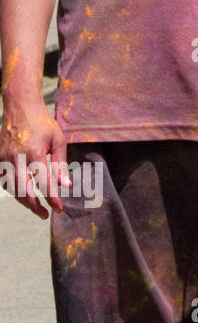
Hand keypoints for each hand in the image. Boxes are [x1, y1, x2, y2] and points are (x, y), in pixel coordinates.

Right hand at [0, 94, 69, 217]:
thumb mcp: (58, 140)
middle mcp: (16, 158)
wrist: (20, 107)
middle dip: (35, 205)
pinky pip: (3, 179)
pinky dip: (13, 190)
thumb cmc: (43, 123)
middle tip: (45, 215)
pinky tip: (23, 195)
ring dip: (23, 200)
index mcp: (34, 153)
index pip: (44, 182)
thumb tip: (66, 185)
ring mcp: (4, 158)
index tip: (59, 209)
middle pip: (23, 190)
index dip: (51, 198)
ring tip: (36, 208)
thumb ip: (60, 164)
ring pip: (11, 187)